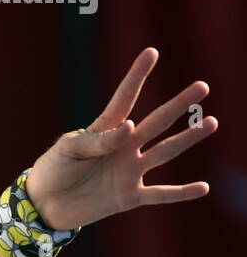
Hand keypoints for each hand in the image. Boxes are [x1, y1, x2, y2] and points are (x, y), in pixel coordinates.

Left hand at [24, 48, 217, 229]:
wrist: (45, 204)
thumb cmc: (53, 169)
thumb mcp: (67, 149)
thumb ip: (97, 140)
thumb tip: (130, 128)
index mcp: (105, 130)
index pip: (125, 98)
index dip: (137, 76)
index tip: (151, 52)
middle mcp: (123, 147)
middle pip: (157, 122)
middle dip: (179, 104)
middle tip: (202, 86)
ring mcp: (129, 171)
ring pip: (166, 152)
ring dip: (188, 138)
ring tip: (212, 122)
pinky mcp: (129, 196)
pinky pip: (161, 194)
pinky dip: (181, 193)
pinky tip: (204, 187)